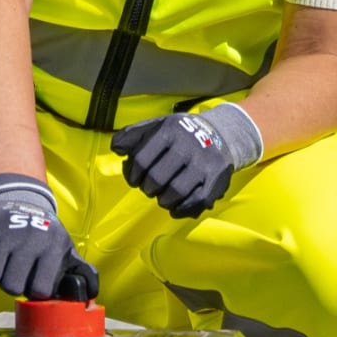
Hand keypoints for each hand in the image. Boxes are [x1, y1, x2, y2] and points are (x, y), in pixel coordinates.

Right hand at [0, 174, 98, 300]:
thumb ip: (80, 271)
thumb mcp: (65, 246)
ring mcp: (6, 233)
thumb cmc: (45, 230)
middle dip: (12, 284)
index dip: (35, 290)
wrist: (21, 195)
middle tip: (16, 272)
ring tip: (4, 261)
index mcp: (52, 247)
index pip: (39, 289)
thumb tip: (90, 296)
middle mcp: (29, 240)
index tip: (35, 283)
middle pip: (11, 287)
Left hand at [109, 102, 263, 219]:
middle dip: (148, 188)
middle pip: (157, 178)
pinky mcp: (216, 178)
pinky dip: (182, 210)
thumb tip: (116, 148)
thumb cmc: (180, 134)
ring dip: (163, 200)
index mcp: (169, 130)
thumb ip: (132, 135)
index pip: (141, 159)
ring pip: (176, 192)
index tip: (135, 179)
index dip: (132, 174)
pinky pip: (196, 202)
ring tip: (163, 197)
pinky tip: (175, 207)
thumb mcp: (156, 126)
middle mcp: (187, 145)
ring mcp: (203, 163)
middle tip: (150, 188)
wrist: (221, 134)